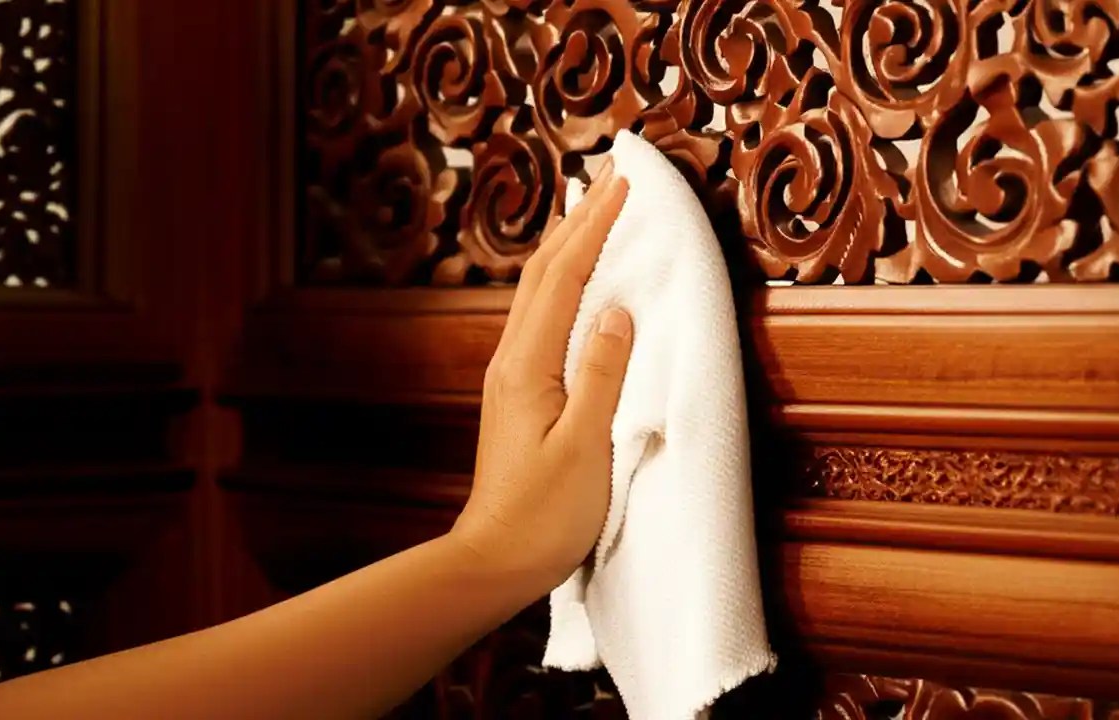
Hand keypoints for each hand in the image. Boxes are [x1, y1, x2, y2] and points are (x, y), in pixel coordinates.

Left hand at [452, 161, 630, 593]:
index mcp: (528, 365)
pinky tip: (575, 278)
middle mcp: (512, 359)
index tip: (623, 182)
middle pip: (544, 270)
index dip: (594, 225)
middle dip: (578, 216)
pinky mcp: (520, 390)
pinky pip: (542, 315)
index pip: (565, 276)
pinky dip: (562, 279)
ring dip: (567, 241)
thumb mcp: (584, 447)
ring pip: (539, 288)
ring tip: (592, 206)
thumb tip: (618, 309)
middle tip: (611, 172)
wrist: (495, 559)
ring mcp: (512, 373)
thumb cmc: (544, 514)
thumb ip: (602, 375)